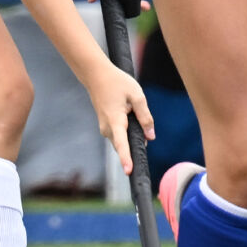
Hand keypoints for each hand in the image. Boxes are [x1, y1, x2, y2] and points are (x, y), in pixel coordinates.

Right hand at [83, 60, 153, 175]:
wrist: (96, 75)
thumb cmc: (117, 82)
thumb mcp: (136, 95)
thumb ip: (145, 117)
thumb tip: (150, 137)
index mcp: (115, 121)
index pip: (122, 144)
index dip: (126, 158)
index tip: (129, 171)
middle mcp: (107, 128)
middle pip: (125, 144)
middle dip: (135, 141)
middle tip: (136, 114)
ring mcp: (104, 128)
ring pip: (122, 139)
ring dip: (131, 133)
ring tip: (130, 107)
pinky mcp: (105, 126)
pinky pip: (119, 134)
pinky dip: (126, 130)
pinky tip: (127, 112)